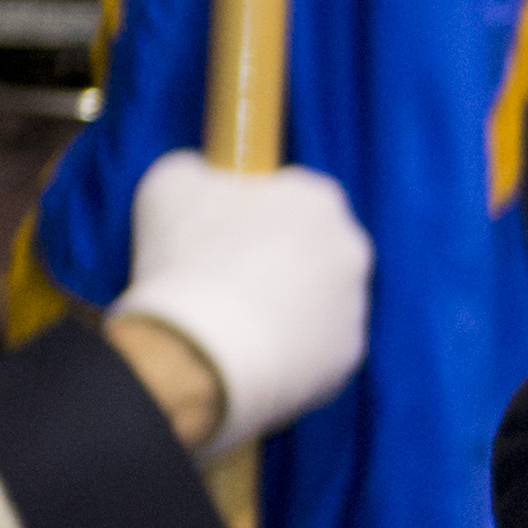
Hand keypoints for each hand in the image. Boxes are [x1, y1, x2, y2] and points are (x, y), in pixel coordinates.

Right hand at [118, 150, 370, 450]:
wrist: (201, 353)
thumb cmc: (185, 258)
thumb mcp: (172, 183)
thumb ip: (200, 170)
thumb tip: (205, 176)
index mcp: (318, 197)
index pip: (293, 194)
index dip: (256, 211)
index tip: (224, 229)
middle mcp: (351, 247)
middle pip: (313, 247)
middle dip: (278, 258)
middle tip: (225, 277)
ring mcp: (355, 305)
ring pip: (318, 298)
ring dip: (286, 303)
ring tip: (232, 319)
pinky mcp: (348, 356)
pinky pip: (317, 346)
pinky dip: (290, 348)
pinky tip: (250, 351)